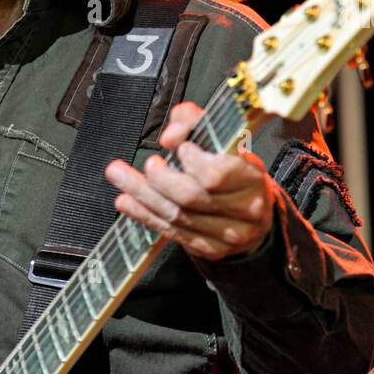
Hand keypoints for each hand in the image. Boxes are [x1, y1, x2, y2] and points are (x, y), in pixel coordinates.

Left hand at [103, 101, 274, 262]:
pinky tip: (126, 200)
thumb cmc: (238, 174)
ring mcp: (226, 234)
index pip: (217, 174)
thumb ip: (197, 125)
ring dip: (141, 193)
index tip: (180, 148)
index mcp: (251, 178)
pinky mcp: (208, 248)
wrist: (254, 218)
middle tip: (149, 164)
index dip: (192, 161)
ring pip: (175, 215)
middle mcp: (242, 209)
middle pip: (191, 197)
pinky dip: (143, 214)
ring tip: (118, 174)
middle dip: (160, 179)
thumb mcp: (226, 143)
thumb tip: (172, 132)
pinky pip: (170, 230)